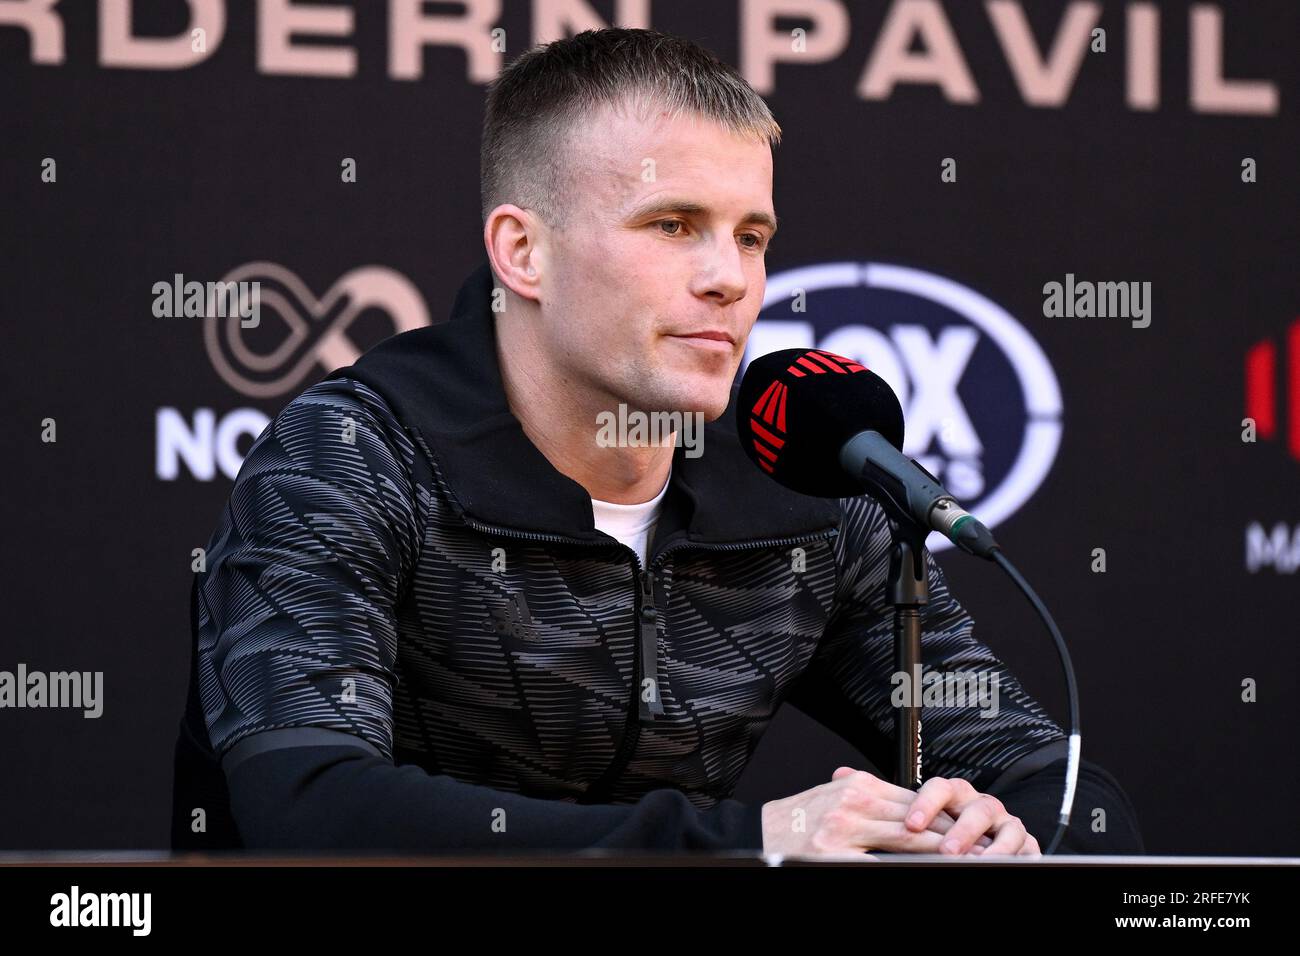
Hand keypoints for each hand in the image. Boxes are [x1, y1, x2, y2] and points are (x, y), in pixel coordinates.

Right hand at [760, 767, 993, 856]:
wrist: (752, 836)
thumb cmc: (789, 821)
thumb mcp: (829, 797)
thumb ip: (862, 796)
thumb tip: (901, 804)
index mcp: (855, 785)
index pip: (914, 798)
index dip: (945, 815)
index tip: (970, 828)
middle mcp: (852, 801)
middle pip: (917, 816)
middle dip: (953, 833)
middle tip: (986, 846)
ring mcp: (843, 828)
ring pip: (908, 837)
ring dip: (943, 850)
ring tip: (972, 859)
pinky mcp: (832, 853)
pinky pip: (880, 862)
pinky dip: (908, 866)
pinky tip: (929, 869)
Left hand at [902, 774, 1041, 857]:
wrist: (977, 843)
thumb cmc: (947, 833)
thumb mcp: (932, 827)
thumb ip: (920, 830)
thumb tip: (899, 839)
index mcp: (954, 795)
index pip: (940, 789)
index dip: (926, 804)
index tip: (912, 825)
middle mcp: (981, 805)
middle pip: (977, 809)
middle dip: (962, 831)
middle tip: (948, 851)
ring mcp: (1005, 822)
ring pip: (1007, 827)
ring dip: (994, 848)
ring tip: (980, 862)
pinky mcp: (1024, 841)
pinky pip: (1026, 846)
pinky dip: (1017, 856)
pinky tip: (1007, 864)